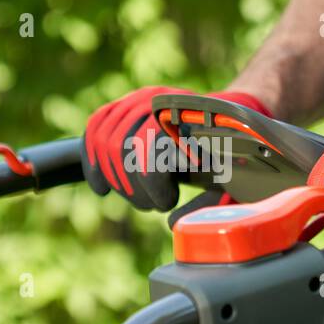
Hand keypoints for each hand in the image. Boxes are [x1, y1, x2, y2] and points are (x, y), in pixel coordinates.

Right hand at [82, 85, 271, 211]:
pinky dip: (93, 160)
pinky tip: (102, 188)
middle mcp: (159, 100)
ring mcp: (138, 100)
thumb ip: (208, 201)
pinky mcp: (122, 107)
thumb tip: (172, 223)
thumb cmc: (231, 157)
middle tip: (153, 204)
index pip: (153, 147)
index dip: (154, 183)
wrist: (228, 118)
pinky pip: (95, 128)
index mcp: (189, 116)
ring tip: (138, 197)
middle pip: (124, 147)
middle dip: (134, 187)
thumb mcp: (228, 179)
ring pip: (106, 141)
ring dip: (118, 180)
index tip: (167, 202)